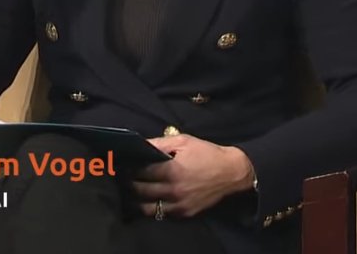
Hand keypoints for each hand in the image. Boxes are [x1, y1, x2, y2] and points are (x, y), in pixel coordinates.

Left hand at [130, 134, 254, 218]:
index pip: (141, 172)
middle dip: (129, 183)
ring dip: (136, 200)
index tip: (124, 165)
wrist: (231, 173)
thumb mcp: (184, 142)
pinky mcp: (184, 214)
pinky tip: (148, 200)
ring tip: (133, 191)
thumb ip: (160, 143)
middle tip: (124, 178)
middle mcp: (173, 190)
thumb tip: (140, 144)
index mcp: (172, 171)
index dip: (130, 169)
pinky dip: (152, 208)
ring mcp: (178, 205)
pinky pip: (161, 214)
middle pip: (140, 191)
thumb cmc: (207, 154)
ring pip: (146, 208)